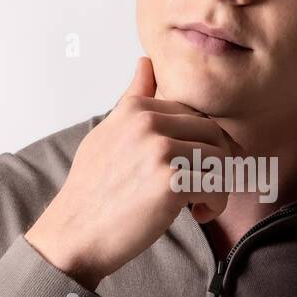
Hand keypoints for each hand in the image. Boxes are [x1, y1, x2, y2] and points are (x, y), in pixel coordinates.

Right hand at [24, 57, 240, 287]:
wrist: (75, 234)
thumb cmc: (93, 190)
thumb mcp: (107, 133)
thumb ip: (133, 99)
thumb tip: (146, 62)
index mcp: (136, 108)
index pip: (194, 114)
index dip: (203, 143)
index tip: (195, 167)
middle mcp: (148, 123)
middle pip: (213, 132)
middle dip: (217, 163)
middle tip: (204, 188)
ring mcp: (160, 150)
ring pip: (220, 158)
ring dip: (218, 185)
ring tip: (199, 204)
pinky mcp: (172, 181)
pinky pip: (217, 185)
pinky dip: (215, 204)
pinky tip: (197, 215)